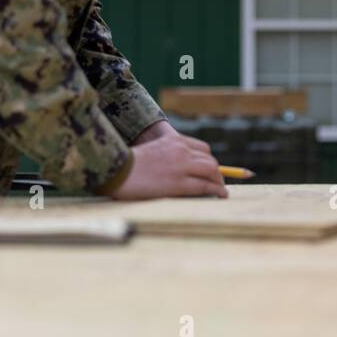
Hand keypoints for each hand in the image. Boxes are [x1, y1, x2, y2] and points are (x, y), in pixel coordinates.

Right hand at [109, 120, 226, 199]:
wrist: (116, 170)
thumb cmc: (126, 164)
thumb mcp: (149, 149)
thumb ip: (165, 153)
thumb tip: (177, 168)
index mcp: (173, 140)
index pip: (201, 148)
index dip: (208, 161)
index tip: (209, 170)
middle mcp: (180, 150)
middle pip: (209, 160)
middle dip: (216, 172)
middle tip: (217, 183)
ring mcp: (181, 166)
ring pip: (211, 171)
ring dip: (218, 181)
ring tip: (220, 191)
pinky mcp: (179, 183)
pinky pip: (205, 186)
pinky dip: (216, 191)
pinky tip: (220, 196)